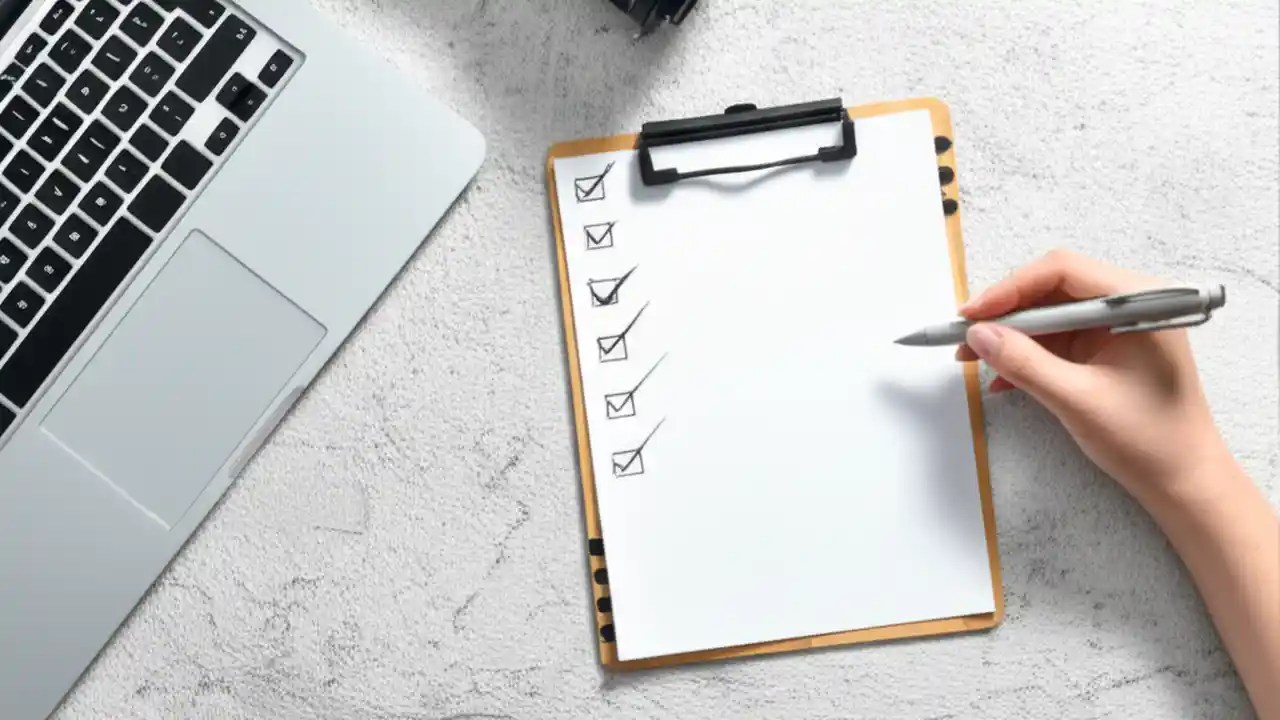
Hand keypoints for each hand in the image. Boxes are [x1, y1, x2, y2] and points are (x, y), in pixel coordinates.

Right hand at [957, 250, 1228, 509]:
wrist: (1184, 480)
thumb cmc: (1148, 440)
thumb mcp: (1077, 400)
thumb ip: (1024, 362)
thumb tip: (977, 334)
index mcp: (1137, 302)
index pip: (1061, 272)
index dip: (1009, 289)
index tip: (971, 315)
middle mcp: (1129, 305)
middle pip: (1052, 289)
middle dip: (1006, 313)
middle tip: (966, 336)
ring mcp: (1118, 327)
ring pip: (1050, 315)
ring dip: (1011, 336)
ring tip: (971, 356)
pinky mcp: (1107, 349)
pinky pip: (1059, 340)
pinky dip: (1029, 354)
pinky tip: (1001, 377)